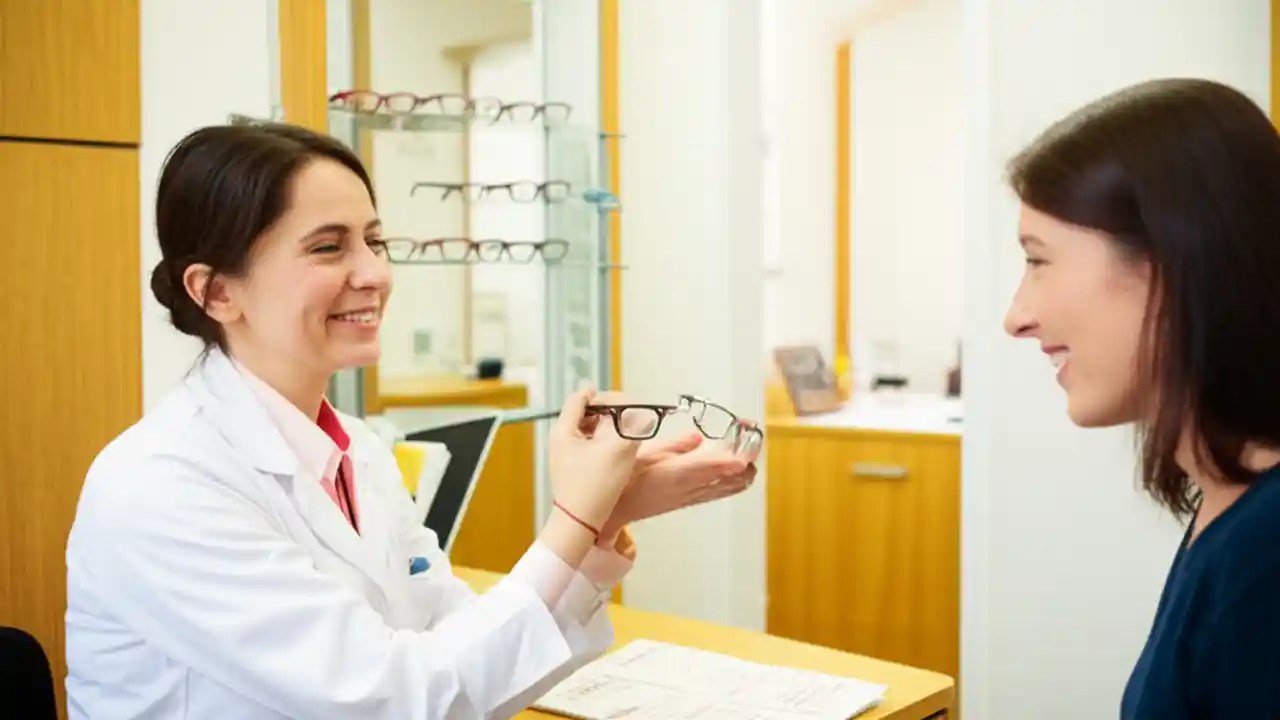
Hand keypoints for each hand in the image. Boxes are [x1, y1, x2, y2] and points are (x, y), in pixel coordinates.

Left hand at [547, 388, 640, 533]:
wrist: (579, 523)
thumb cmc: (594, 487)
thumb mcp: (618, 448)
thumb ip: (630, 424)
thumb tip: (636, 411)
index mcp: (564, 429)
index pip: (581, 397)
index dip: (605, 396)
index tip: (624, 404)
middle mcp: (560, 439)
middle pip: (586, 412)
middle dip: (610, 414)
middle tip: (629, 420)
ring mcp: (565, 454)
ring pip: (590, 430)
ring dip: (609, 429)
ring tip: (625, 438)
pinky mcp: (573, 467)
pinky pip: (590, 446)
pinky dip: (605, 444)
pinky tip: (618, 454)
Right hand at [599, 430, 756, 540]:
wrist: (615, 511)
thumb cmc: (624, 481)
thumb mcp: (643, 456)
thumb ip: (673, 446)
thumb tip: (697, 438)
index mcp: (674, 476)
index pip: (707, 469)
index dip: (727, 464)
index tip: (744, 458)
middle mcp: (688, 489)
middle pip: (728, 480)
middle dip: (746, 461)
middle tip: (750, 438)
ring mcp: (691, 496)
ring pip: (728, 487)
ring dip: (743, 471)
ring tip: (749, 449)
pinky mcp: (689, 500)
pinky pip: (719, 491)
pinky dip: (733, 480)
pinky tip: (738, 470)